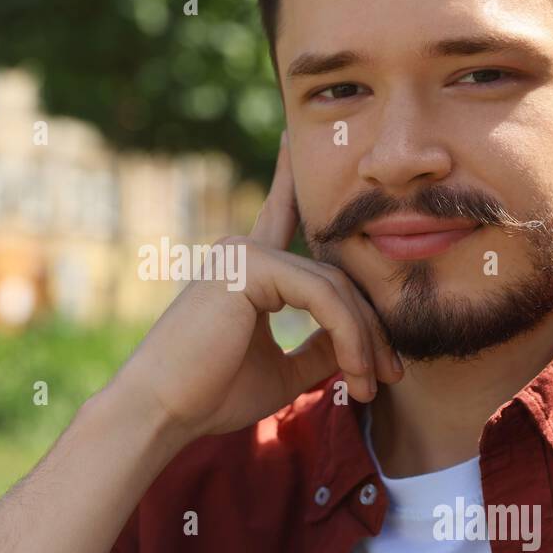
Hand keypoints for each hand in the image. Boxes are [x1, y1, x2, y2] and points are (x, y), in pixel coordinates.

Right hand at [110, 131, 403, 445]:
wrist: (161, 411)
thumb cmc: (211, 396)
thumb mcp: (280, 370)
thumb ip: (317, 349)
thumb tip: (359, 344)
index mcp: (245, 268)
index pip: (281, 218)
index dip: (291, 182)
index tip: (294, 141)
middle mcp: (244, 251)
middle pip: (333, 278)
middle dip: (369, 330)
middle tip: (390, 377)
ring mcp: (244, 253)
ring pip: (333, 288)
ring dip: (363, 342)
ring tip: (369, 387)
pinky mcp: (248, 266)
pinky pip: (321, 295)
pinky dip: (348, 335)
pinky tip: (354, 370)